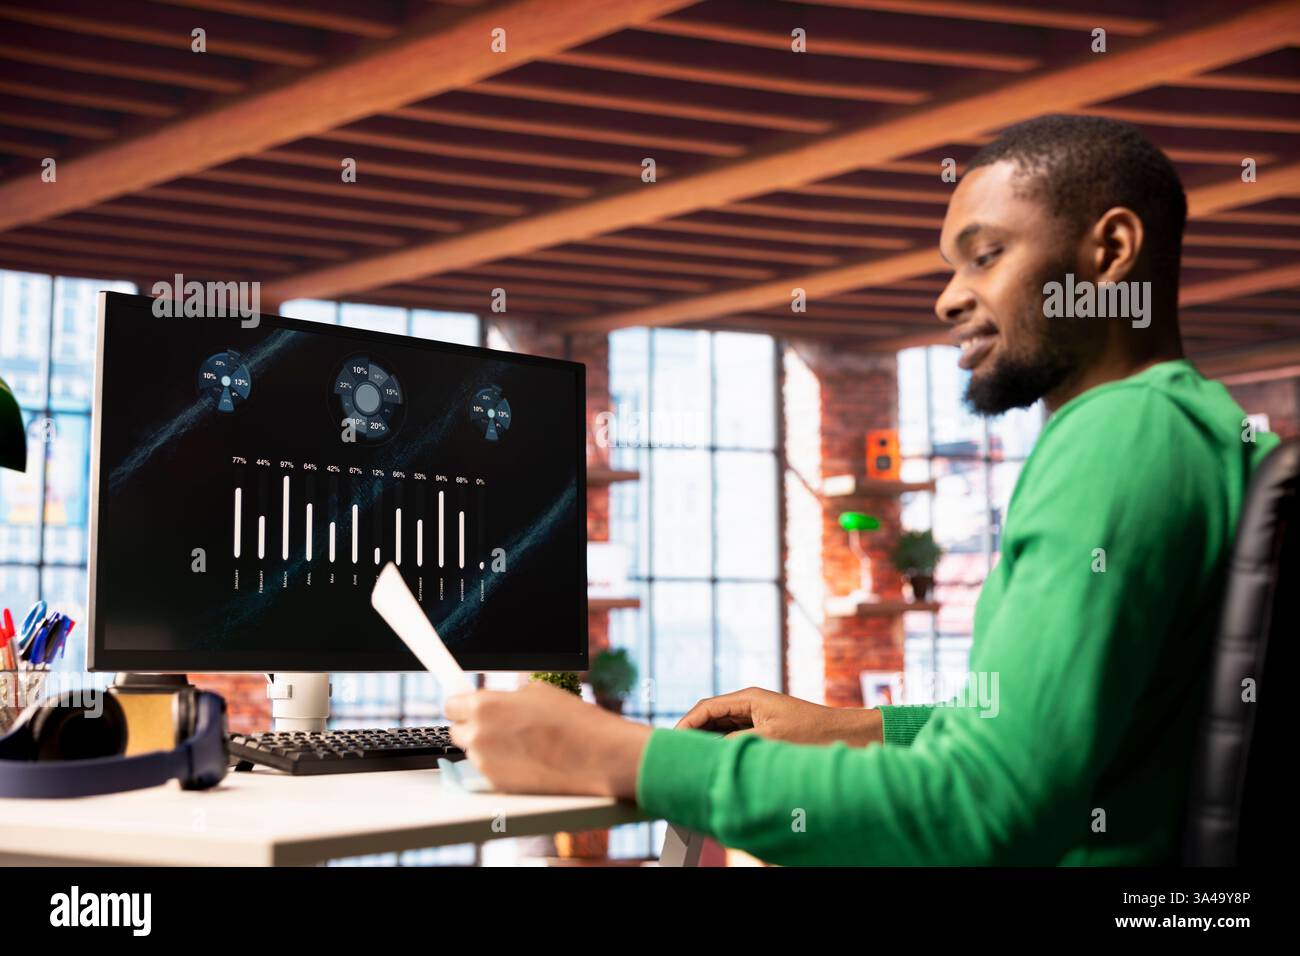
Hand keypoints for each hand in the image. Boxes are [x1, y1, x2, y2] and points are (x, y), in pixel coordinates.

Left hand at [445, 681, 651, 798]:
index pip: (450, 704)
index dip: (463, 704)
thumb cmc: (573, 721)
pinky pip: (490, 770)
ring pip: (474, 752)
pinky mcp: (498, 785)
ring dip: (489, 747)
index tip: (468, 705)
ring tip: (523, 743)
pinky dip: (502, 765)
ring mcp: (486, 764)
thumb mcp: (537, 692)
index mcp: (484, 706)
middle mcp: (479, 736)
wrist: (596, 756)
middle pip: (457, 731)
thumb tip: (497, 702)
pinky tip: (528, 758)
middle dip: (474, 727)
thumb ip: (507, 697)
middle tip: (500, 724)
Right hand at [676, 687, 881, 746]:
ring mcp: (756, 717)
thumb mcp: (768, 741)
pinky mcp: (763, 730)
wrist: (843, 736)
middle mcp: (749, 704)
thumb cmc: (811, 734)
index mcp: (748, 698)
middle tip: (675, 754)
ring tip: (691, 761)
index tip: (671, 741)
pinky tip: (715, 763)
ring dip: (707, 743)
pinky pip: (734, 738)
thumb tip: (707, 754)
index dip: (686, 724)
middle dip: (692, 734)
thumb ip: (734, 745)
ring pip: (720, 729)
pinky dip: (722, 748)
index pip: (706, 708)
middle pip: (710, 717)